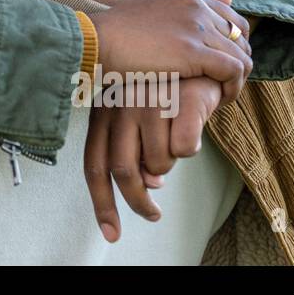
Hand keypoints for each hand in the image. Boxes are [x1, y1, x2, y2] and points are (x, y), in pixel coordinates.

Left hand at [83, 75, 225, 242]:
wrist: (199, 61)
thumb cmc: (165, 96)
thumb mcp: (140, 122)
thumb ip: (136, 154)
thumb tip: (150, 185)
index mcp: (104, 112)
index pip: (94, 166)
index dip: (101, 204)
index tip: (111, 232)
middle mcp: (121, 105)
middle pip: (123, 171)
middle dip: (138, 202)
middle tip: (153, 214)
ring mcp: (150, 101)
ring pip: (158, 162)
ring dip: (169, 166)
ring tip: (174, 144)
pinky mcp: (180, 100)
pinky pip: (185, 149)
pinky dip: (190, 148)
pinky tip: (192, 130)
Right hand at [88, 0, 251, 106]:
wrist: (95, 41)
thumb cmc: (116, 30)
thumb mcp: (153, 5)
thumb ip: (187, 2)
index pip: (232, 17)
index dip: (234, 44)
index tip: (221, 65)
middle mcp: (197, 6)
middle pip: (242, 37)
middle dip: (239, 61)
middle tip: (224, 83)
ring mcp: (197, 28)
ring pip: (241, 56)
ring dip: (237, 79)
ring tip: (222, 95)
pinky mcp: (194, 53)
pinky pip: (233, 72)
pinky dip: (232, 88)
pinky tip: (220, 99)